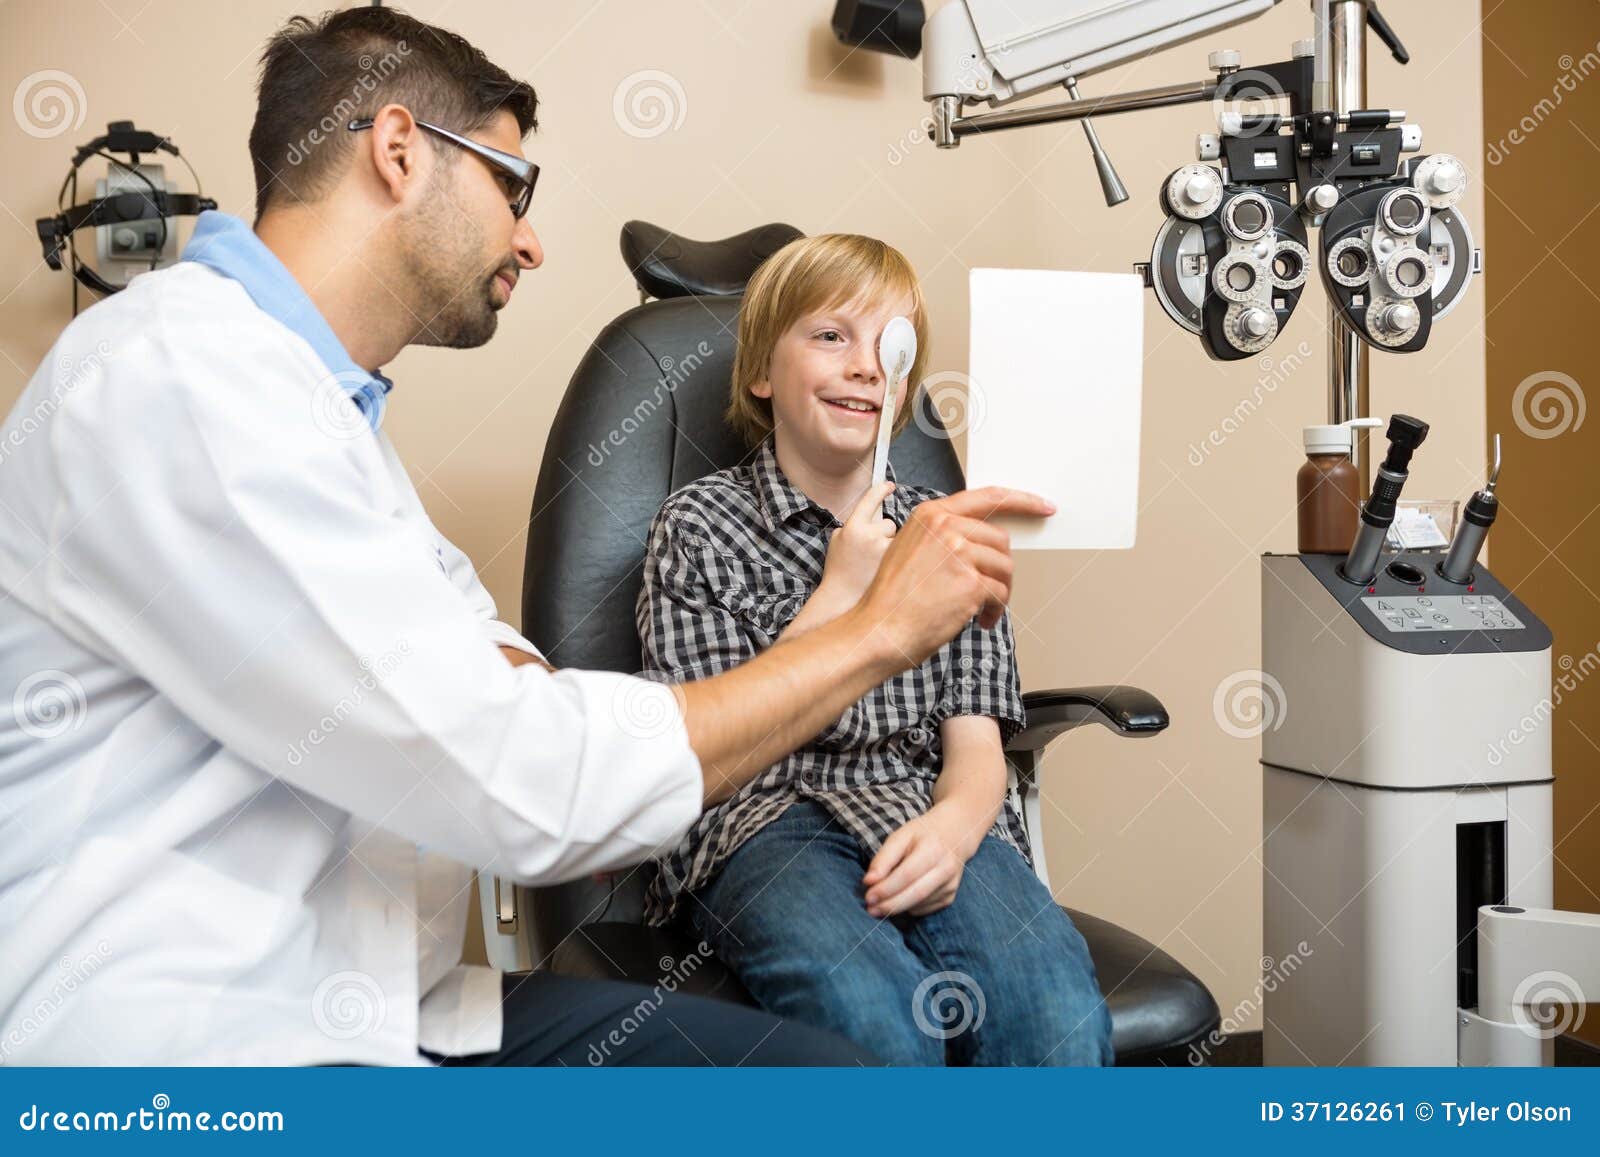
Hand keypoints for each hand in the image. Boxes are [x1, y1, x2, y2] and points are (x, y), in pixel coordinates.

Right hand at [816, 480, 897, 609]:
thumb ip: (852, 525)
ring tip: (876, 564)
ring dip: (892, 547)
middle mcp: (869, 536)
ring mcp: (884, 550)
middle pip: (888, 523)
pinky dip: (899, 559)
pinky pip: (904, 552)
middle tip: (872, 551)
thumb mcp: (837, 542)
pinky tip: (887, 569)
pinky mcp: (897, 563)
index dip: (880, 490)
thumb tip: (871, 512)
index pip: (870, 500)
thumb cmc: (839, 571)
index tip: (889, 485)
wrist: (844, 599)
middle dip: (883, 534)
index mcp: (852, 528)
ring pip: (898, 538)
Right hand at [856, 486, 1052, 663]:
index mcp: (932, 515)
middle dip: (997, 568)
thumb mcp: (910, 549)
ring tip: (978, 608)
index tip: (1043, 505)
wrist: (878, 631)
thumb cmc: (892, 600)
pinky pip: (1001, 593)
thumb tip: (981, 542)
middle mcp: (946, 528)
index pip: (989, 497)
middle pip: (1000, 539)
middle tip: (985, 590)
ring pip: (1004, 567)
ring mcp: (960, 553)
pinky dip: (994, 611)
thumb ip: (944, 536)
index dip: (1022, 500)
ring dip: (997, 592)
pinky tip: (977, 619)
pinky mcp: (971, 582)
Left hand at [862, 804, 981, 917]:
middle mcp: (946, 869)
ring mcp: (950, 884)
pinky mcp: (950, 896)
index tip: (868, 897)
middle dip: (890, 905)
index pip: (907, 874)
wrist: (955, 835)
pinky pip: (925, 909)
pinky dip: (909, 908)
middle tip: (870, 909)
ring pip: (920, 904)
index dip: (886, 888)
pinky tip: (900, 899)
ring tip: (878, 907)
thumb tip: (869, 882)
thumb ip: (883, 859)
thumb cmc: (922, 835)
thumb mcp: (900, 837)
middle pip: (916, 894)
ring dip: (897, 909)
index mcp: (933, 849)